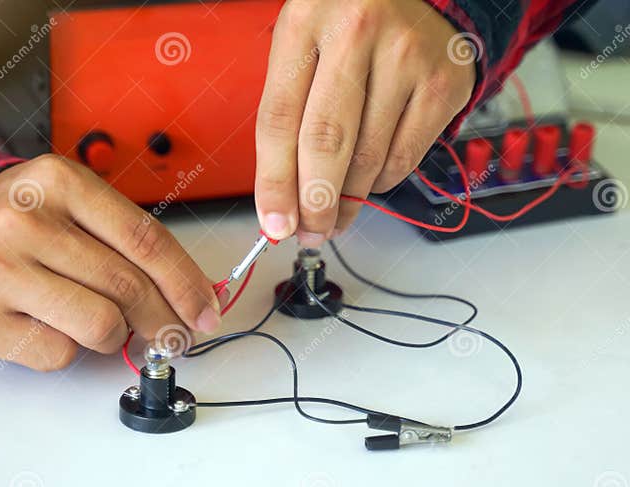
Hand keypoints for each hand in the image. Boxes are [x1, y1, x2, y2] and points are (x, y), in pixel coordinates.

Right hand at [0, 155, 224, 370]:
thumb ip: (132, 243)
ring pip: (101, 324)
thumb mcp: (80, 207)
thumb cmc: (31, 224)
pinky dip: (71, 349)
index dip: (186, 282)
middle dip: (164, 320)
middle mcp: (24, 221)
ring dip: (114, 334)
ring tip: (98, 319)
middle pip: (127, 286)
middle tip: (175, 336)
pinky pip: (61, 353)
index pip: (145, 239)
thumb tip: (193, 300)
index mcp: (60, 181)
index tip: (206, 312)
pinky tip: (53, 325)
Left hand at [255, 0, 475, 245]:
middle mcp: (356, 33)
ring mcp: (406, 57)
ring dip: (347, 201)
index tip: (275, 224)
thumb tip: (284, 198)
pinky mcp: (444, 84)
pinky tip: (369, 177)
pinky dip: (381, 182)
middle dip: (314, 205)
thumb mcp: (303, 48)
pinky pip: (404, 158)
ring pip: (368, 159)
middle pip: (327, 143)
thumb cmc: (348, 27)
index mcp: (305, 22)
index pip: (280, 119)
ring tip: (334, 213)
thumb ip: (289, 114)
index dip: (274, 183)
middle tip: (310, 233)